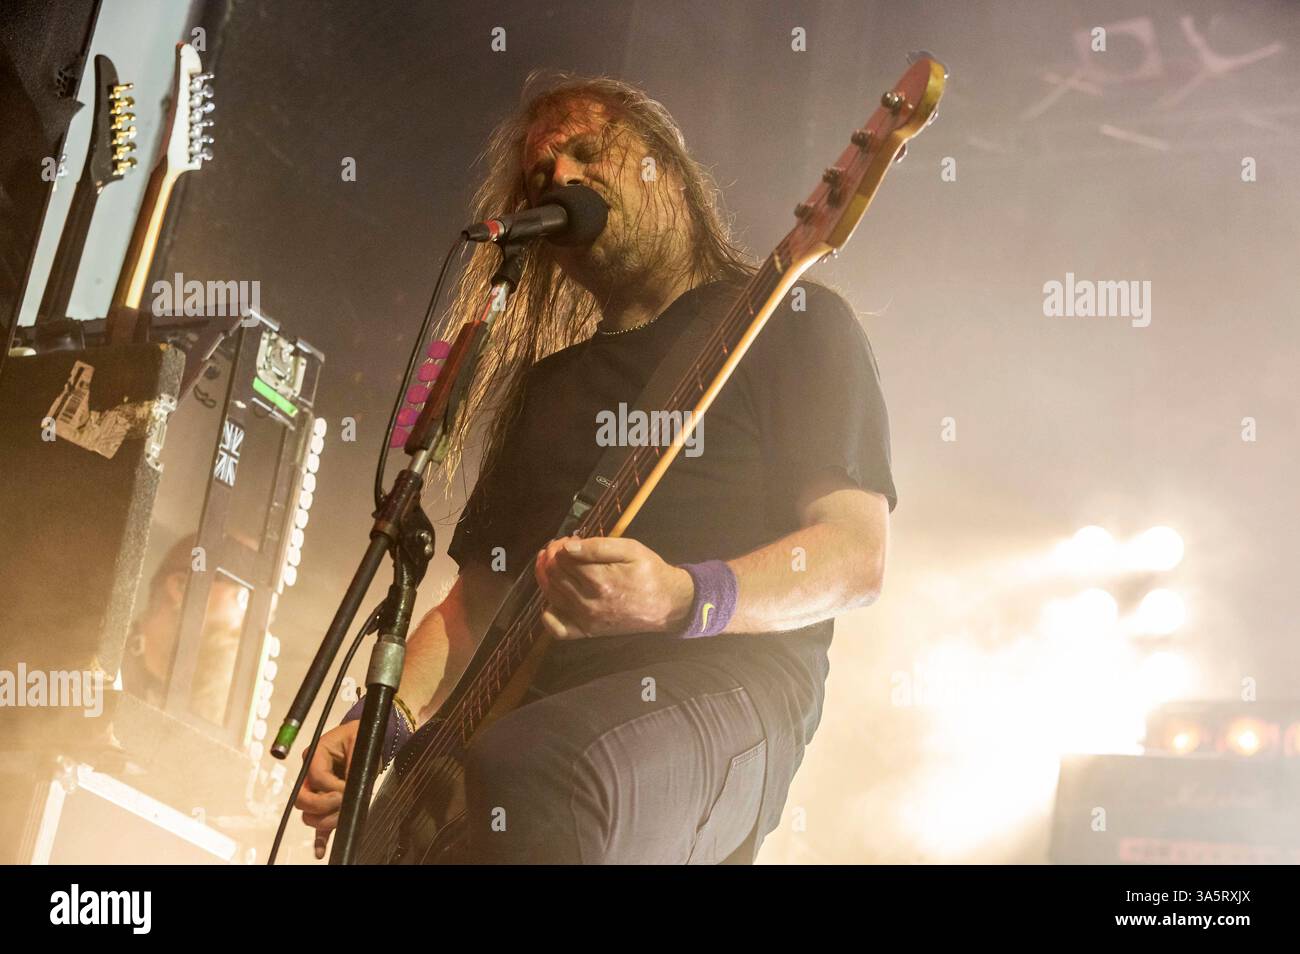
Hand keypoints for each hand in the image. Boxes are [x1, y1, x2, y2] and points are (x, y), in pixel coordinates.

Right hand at [295, 720, 357, 858]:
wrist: (363, 738)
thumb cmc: (360, 737)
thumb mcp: (358, 745)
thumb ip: (351, 767)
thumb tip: (348, 787)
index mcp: (316, 755)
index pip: (317, 777)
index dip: (332, 786)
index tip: (347, 785)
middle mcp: (311, 775)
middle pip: (303, 799)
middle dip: (323, 804)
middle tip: (341, 800)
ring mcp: (316, 790)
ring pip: (309, 814)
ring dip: (325, 819)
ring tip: (342, 814)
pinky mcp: (327, 803)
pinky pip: (319, 823)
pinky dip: (319, 838)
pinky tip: (321, 851)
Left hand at [533, 536, 693, 639]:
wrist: (668, 604)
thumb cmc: (650, 572)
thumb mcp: (630, 549)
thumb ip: (597, 546)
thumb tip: (568, 547)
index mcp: (600, 580)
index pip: (562, 560)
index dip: (558, 546)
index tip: (566, 540)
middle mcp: (589, 603)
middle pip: (554, 576)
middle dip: (550, 558)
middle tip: (558, 549)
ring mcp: (587, 620)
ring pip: (551, 596)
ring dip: (545, 578)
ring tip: (552, 565)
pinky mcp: (588, 632)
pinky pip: (557, 629)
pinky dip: (548, 614)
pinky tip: (551, 600)